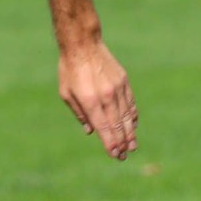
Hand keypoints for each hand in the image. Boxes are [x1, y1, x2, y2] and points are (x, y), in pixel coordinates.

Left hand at [58, 41, 136, 160]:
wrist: (83, 44)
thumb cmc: (70, 70)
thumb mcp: (66, 94)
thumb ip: (79, 114)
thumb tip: (90, 131)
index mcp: (90, 101)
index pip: (103, 128)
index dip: (110, 144)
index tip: (114, 155)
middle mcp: (106, 96)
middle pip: (117, 125)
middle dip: (121, 143)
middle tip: (123, 156)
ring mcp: (117, 88)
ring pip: (127, 116)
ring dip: (130, 132)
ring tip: (132, 146)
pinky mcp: (123, 81)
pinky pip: (130, 103)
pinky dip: (133, 116)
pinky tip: (133, 125)